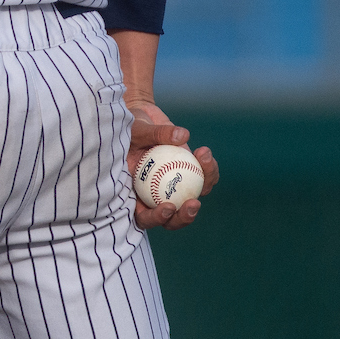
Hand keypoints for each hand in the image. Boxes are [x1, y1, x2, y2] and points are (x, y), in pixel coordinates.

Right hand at [126, 99, 219, 230]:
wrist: (143, 120)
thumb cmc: (132, 127)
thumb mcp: (138, 130)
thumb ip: (155, 134)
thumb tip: (182, 137)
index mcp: (135, 192)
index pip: (144, 215)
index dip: (156, 218)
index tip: (168, 206)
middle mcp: (155, 195)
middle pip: (171, 218)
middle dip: (184, 217)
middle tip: (193, 203)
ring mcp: (175, 188)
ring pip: (192, 200)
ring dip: (203, 186)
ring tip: (204, 158)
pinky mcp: (190, 176)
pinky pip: (204, 179)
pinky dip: (207, 169)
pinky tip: (204, 152)